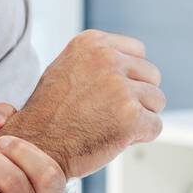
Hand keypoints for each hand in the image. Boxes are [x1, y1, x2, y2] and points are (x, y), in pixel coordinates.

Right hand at [3, 30, 163, 178]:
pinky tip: (115, 138)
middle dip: (137, 95)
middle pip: (152, 74)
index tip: (109, 92)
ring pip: (157, 100)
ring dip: (140, 116)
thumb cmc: (49, 115)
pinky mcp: (130, 117)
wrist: (35, 149)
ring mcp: (119, 88)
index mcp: (92, 43)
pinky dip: (140, 137)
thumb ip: (98, 61)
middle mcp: (107, 59)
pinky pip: (155, 126)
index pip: (137, 51)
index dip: (128, 76)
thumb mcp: (66, 69)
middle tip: (109, 112)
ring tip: (109, 125)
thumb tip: (133, 63)